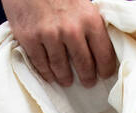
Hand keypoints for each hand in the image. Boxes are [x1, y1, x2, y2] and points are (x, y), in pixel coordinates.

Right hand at [2, 0, 117, 87]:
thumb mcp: (82, 0)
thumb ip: (91, 20)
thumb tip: (102, 43)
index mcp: (89, 19)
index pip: (104, 54)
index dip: (106, 69)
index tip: (104, 74)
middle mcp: (71, 30)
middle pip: (84, 65)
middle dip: (87, 77)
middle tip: (88, 82)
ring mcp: (49, 36)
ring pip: (61, 69)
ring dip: (66, 78)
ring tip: (67, 80)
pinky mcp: (30, 39)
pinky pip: (41, 65)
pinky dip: (47, 73)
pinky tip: (51, 75)